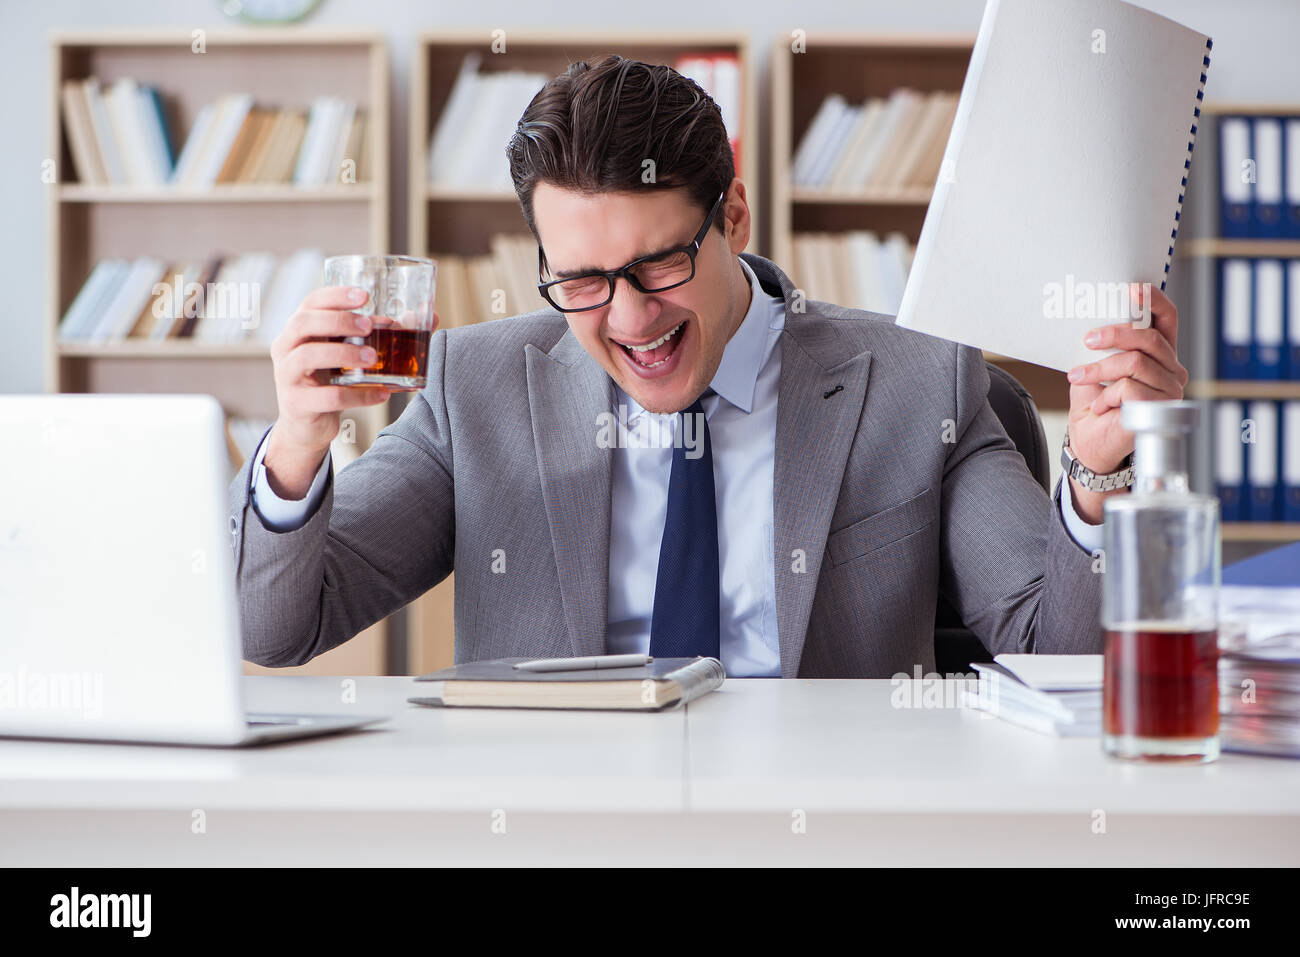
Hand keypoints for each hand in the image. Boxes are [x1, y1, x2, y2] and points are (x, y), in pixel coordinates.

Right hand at [268, 285, 402, 454]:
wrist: (309, 425)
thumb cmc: (331, 380)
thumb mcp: (348, 353)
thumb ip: (377, 335)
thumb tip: (425, 317)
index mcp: (300, 330)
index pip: (311, 302)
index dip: (335, 296)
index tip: (364, 296)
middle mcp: (286, 348)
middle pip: (304, 324)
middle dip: (339, 321)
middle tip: (369, 326)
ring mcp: (288, 376)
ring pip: (308, 357)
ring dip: (344, 353)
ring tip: (372, 358)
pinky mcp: (297, 405)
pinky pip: (328, 397)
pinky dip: (358, 396)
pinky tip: (381, 394)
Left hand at [1063, 283, 1187, 521]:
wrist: (1092, 446)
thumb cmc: (1095, 406)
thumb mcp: (1094, 370)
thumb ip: (1101, 347)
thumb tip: (1091, 320)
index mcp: (1159, 354)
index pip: (1167, 320)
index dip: (1154, 301)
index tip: (1132, 289)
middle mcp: (1171, 370)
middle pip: (1148, 339)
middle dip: (1114, 334)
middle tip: (1087, 340)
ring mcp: (1170, 391)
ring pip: (1135, 363)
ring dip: (1099, 369)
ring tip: (1079, 377)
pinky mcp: (1160, 410)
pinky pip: (1130, 390)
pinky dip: (1106, 396)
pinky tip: (1100, 407)